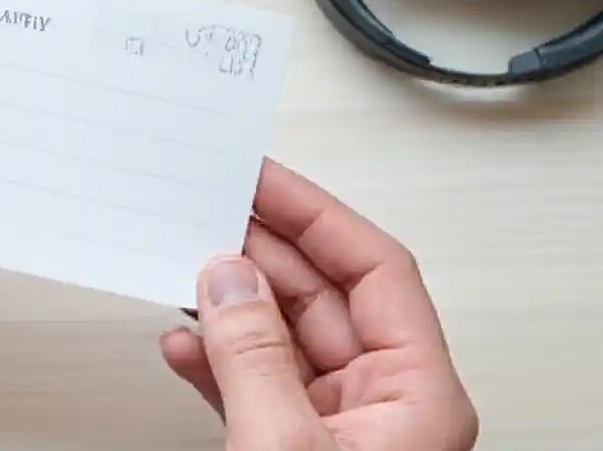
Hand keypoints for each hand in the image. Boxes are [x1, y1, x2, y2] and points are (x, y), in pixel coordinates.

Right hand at [160, 160, 477, 449]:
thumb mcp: (285, 446)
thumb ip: (254, 358)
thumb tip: (228, 281)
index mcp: (419, 396)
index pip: (376, 270)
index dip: (314, 215)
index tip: (260, 179)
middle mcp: (387, 407)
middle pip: (324, 296)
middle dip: (259, 255)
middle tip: (206, 216)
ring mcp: (339, 432)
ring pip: (282, 340)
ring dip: (229, 309)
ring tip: (184, 270)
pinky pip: (256, 388)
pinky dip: (216, 363)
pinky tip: (184, 342)